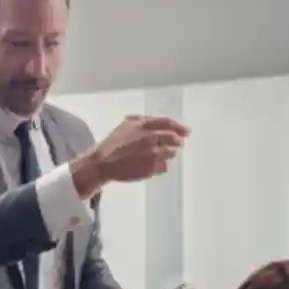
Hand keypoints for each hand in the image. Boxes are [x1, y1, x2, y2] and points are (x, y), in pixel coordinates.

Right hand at [72, 115, 190, 194]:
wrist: (102, 163)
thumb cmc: (112, 145)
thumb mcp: (126, 125)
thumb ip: (143, 121)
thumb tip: (159, 121)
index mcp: (144, 125)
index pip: (168, 123)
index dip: (180, 127)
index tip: (186, 131)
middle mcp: (150, 137)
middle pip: (175, 139)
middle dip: (177, 142)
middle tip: (175, 145)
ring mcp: (153, 153)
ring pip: (172, 153)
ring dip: (169, 154)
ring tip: (158, 155)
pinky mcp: (152, 168)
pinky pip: (165, 166)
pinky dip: (162, 165)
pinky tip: (152, 164)